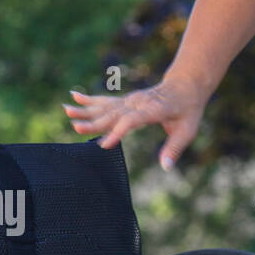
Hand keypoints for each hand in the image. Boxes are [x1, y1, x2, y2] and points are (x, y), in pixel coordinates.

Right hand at [62, 77, 206, 169]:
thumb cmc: (188, 110)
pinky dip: (90, 100)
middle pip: (113, 114)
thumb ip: (175, 148)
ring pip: (105, 107)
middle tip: (75, 128)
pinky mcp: (126, 100)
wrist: (185, 85)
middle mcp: (138, 104)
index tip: (105, 145)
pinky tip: (74, 96)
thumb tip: (165, 168)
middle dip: (94, 122)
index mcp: (153, 110)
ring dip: (86, 110)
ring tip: (66, 111)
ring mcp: (130, 100)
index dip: (118, 132)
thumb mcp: (188, 130)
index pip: (132, 121)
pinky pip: (106, 100)